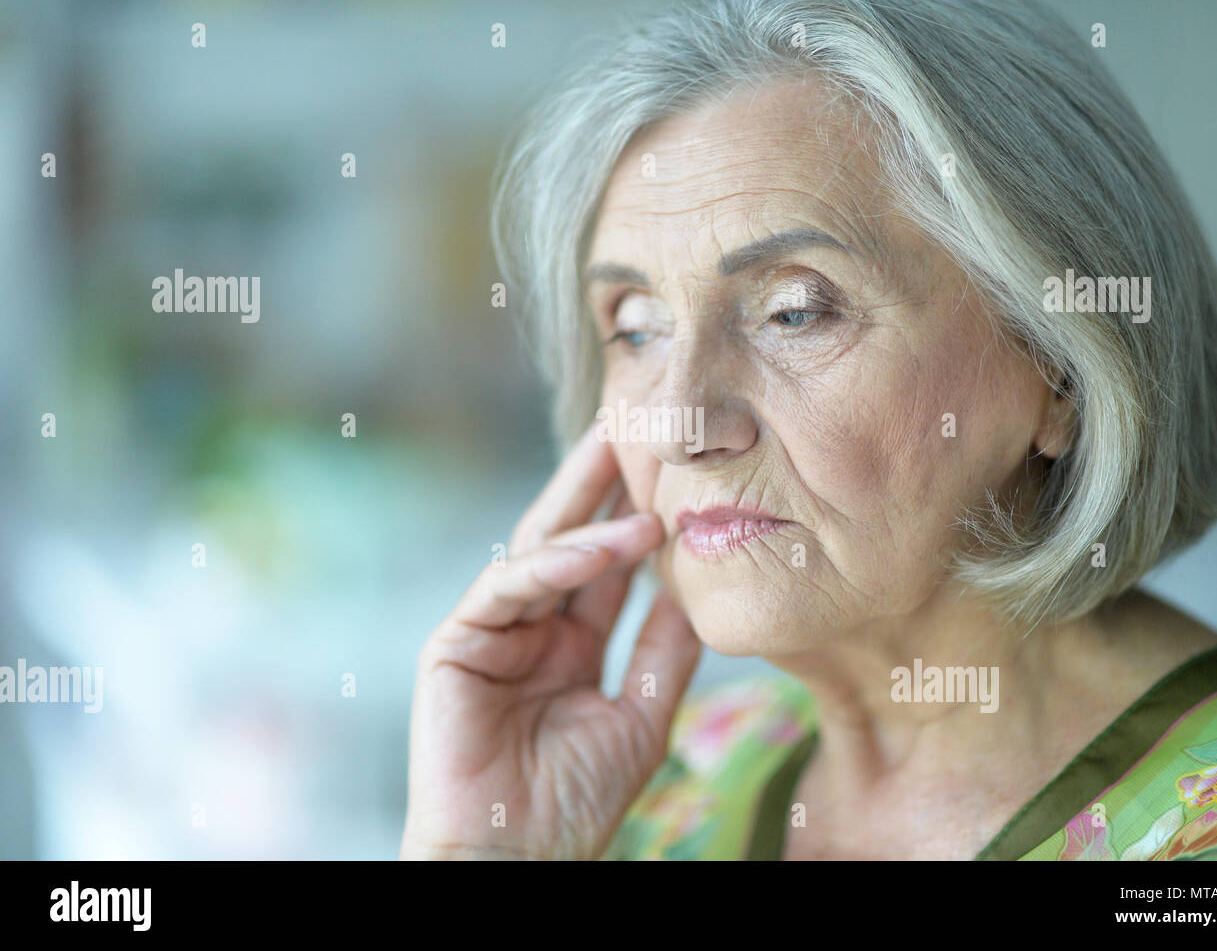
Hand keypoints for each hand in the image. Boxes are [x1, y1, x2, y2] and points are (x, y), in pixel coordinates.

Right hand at [400, 424, 700, 859]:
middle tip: (632, 420)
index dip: (636, 515)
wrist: (520, 859)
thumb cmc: (576, 803)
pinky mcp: (456, 644)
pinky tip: (605, 542)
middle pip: (569, 539)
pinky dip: (555, 564)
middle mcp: (532, 628)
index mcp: (571, 643)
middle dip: (599, 481)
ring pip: (537, 550)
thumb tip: (697, 585)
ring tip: (625, 453)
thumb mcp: (642, 715)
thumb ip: (664, 651)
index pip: (606, 565)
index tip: (672, 467)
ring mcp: (492, 632)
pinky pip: (507, 588)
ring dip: (582, 505)